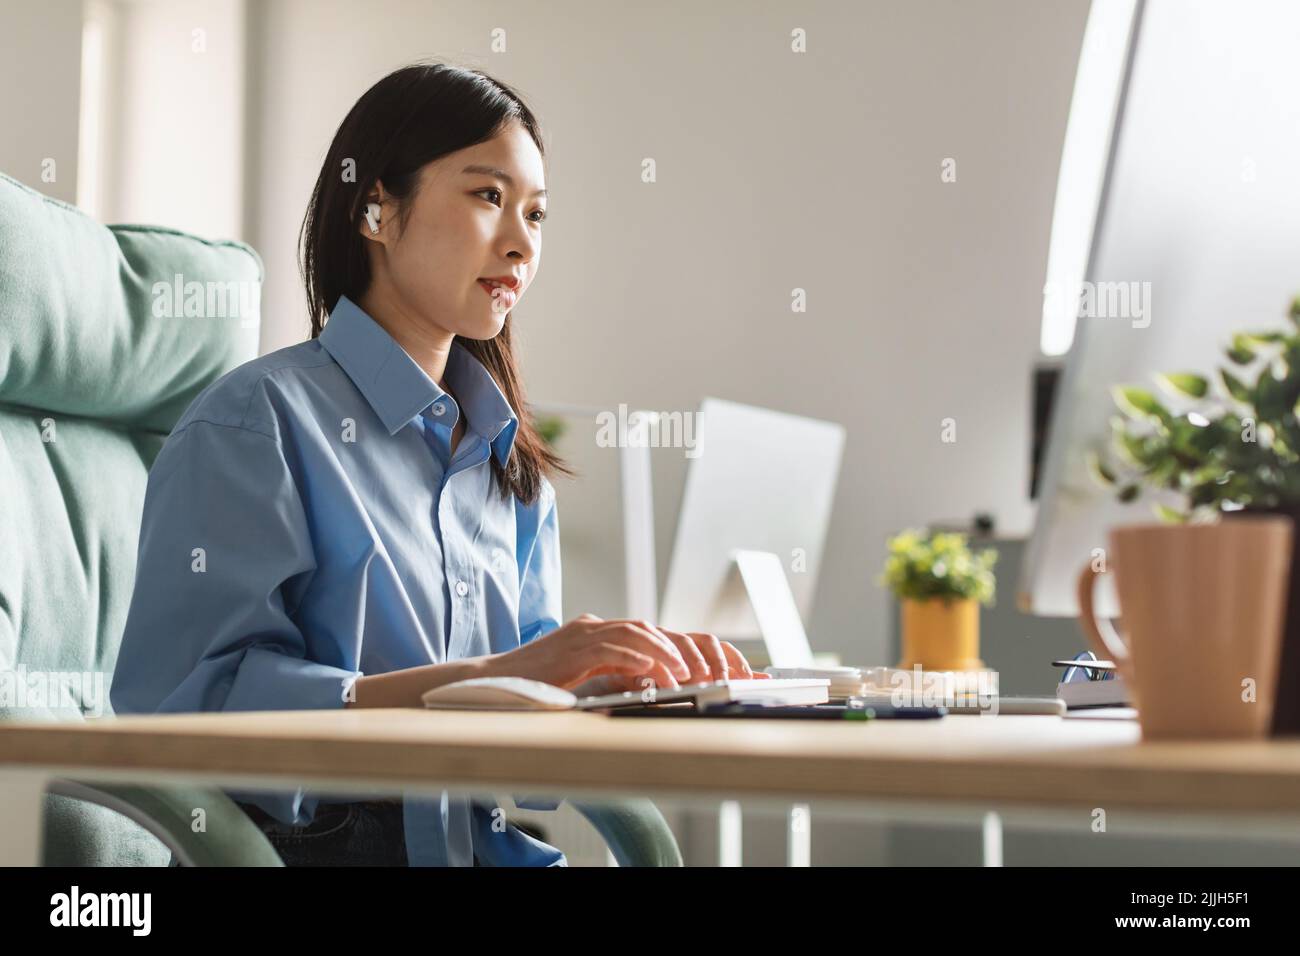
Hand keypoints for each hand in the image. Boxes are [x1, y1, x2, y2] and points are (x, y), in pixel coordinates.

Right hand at [484, 613, 766, 691]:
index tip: (709, 667)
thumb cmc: (538, 685)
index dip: (684, 648)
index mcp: (601, 631)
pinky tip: (655, 675)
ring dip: (666, 653)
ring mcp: (583, 633)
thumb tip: (652, 683)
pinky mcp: (572, 648)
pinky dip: (638, 660)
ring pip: (636, 632)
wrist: (494, 683)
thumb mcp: (586, 679)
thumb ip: (616, 674)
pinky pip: (613, 648)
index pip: (651, 633)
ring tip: (687, 673)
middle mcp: (595, 625)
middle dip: (685, 648)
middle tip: (709, 670)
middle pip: (650, 627)